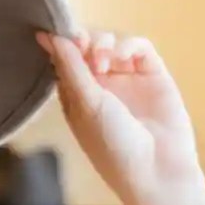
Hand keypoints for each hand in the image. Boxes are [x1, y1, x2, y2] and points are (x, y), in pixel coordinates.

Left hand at [35, 28, 204, 204]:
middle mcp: (102, 87)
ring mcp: (128, 80)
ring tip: (102, 61)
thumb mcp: (85, 105)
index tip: (52, 35)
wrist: (157, 169)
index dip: (59, 47)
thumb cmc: (112, 144)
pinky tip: (121, 57)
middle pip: (86, 47)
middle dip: (81, 41)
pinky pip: (139, 48)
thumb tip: (48, 37)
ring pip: (111, 43)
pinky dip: (127, 45)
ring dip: (102, 43)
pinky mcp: (153, 75)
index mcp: (78, 97)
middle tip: (81, 45)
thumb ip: (70, 68)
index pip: (64, 62)